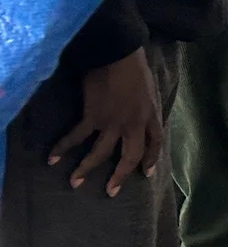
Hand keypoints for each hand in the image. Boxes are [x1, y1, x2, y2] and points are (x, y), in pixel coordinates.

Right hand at [49, 50, 163, 196]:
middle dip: (121, 175)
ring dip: (86, 168)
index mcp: (151, 115)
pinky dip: (63, 147)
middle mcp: (134, 123)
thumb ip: (145, 105)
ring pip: (100, 153)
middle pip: (130, 155)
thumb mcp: (149, 89)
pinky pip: (77, 136)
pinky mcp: (93, 116)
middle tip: (111, 191)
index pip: (155, 143)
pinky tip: (53, 158)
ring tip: (75, 182)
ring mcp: (113, 122)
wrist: (117, 54)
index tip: (146, 173)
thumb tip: (140, 113)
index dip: (151, 159)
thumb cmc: (134, 66)